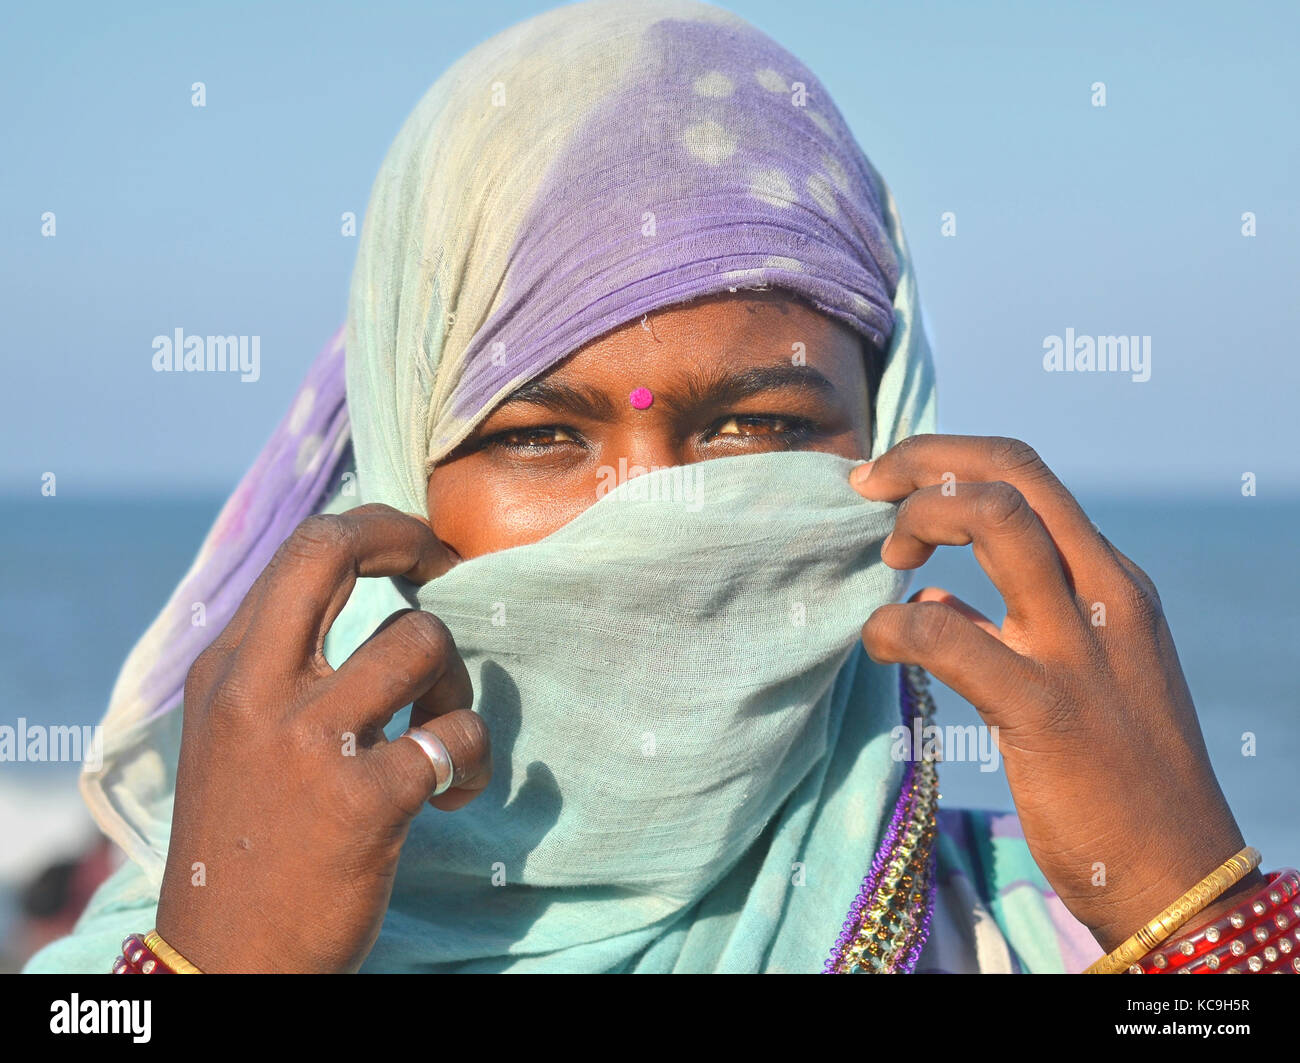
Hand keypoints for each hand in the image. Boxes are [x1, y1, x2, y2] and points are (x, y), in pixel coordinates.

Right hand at [155, 504, 491, 972]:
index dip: (374, 529)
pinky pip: (458, 734)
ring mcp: (308, 744)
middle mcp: (256, 692)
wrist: (227, 961)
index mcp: (225, 671)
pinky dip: (473, 758)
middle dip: (407, 541)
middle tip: (445, 566)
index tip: (418, 547)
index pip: (300, 552)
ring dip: (454, 680)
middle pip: (332, 552)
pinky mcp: (364, 801)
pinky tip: (450, 793)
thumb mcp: (234, 736)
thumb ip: (281, 664)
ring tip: (440, 730)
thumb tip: (353, 587)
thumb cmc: (246, 842)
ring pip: (421, 641)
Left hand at [852, 435, 1260, 950]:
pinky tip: (879, 644)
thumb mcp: (1076, 673)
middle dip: (923, 459)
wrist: (1176, 873)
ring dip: (920, 518)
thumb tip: (932, 598)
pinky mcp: (1047, 709)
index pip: (1027, 472)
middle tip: (865, 491)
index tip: (888, 481)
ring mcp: (1080, 647)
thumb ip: (1006, 622)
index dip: (946, 455)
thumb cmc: (1113, 775)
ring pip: (997, 518)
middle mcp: (1106, 593)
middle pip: (1010, 472)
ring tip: (887, 563)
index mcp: (1112, 579)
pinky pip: (950, 634)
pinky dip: (897, 626)